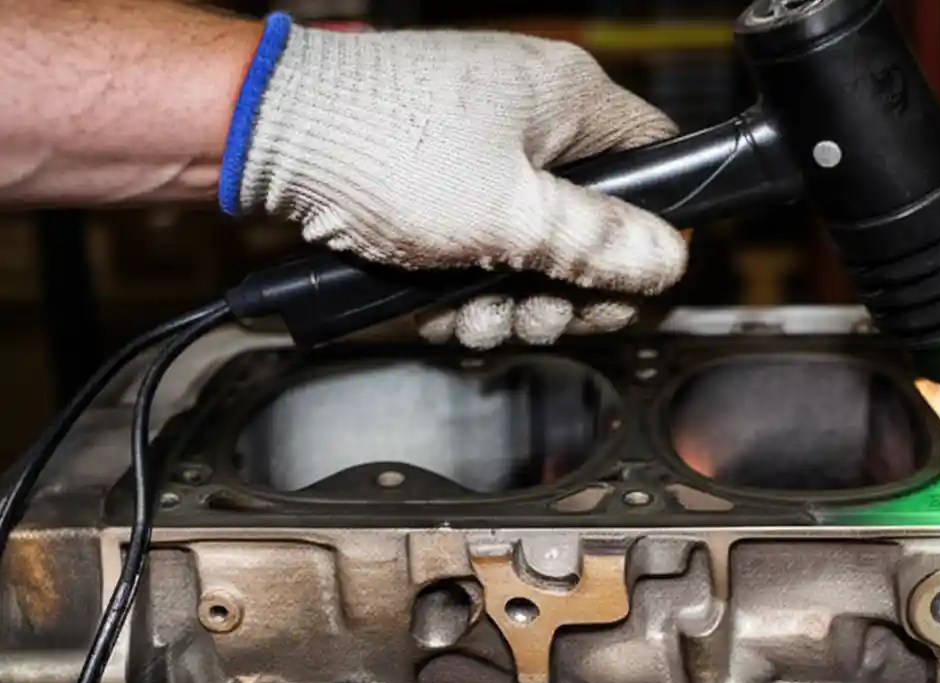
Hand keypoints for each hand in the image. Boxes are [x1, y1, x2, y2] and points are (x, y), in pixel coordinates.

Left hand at [226, 21, 686, 347]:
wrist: (263, 134)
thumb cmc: (379, 145)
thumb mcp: (507, 216)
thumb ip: (596, 244)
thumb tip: (667, 259)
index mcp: (570, 99)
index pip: (658, 162)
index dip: (652, 234)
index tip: (624, 288)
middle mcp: (535, 119)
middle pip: (594, 224)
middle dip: (564, 290)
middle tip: (533, 317)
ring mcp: (486, 150)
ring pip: (533, 248)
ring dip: (508, 301)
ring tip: (471, 317)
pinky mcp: (442, 182)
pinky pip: (482, 247)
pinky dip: (465, 287)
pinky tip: (437, 307)